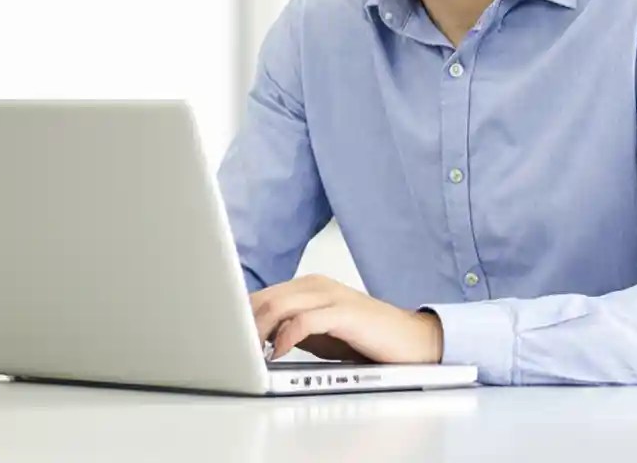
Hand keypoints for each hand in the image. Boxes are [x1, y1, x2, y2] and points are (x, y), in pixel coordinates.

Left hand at [250, 274, 443, 364]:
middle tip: (233, 349)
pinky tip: (279, 352)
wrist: (410, 340)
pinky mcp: (344, 313)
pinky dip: (286, 336)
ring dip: (259, 331)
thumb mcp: (318, 334)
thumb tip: (255, 338)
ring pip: (279, 305)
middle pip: (265, 298)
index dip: (240, 317)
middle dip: (243, 324)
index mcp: (307, 286)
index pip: (261, 296)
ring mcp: (330, 296)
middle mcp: (316, 285)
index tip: (226, 338)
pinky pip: (305, 320)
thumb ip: (288, 329)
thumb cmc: (364, 337)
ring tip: (250, 352)